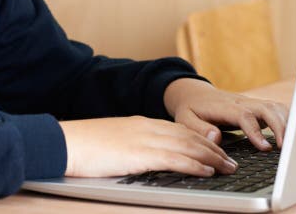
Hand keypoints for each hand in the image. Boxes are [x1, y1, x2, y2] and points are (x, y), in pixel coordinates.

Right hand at [59, 116, 238, 177]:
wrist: (64, 142)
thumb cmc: (82, 146)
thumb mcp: (112, 142)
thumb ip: (132, 147)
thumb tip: (144, 158)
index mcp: (139, 124)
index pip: (179, 130)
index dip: (201, 140)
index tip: (216, 149)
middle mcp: (146, 128)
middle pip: (189, 136)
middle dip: (213, 149)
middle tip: (230, 161)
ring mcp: (143, 139)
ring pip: (187, 146)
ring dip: (212, 157)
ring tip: (227, 168)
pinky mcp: (139, 154)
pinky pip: (175, 158)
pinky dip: (195, 164)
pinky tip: (207, 171)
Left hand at [163, 78, 288, 150]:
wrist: (194, 93)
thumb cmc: (190, 109)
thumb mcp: (185, 119)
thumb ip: (198, 128)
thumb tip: (215, 137)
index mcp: (224, 106)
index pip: (244, 115)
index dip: (256, 131)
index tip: (264, 147)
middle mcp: (240, 102)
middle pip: (266, 108)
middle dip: (279, 126)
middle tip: (285, 148)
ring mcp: (250, 103)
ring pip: (274, 107)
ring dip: (286, 123)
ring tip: (291, 144)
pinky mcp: (256, 107)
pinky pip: (276, 110)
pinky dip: (287, 120)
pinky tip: (290, 136)